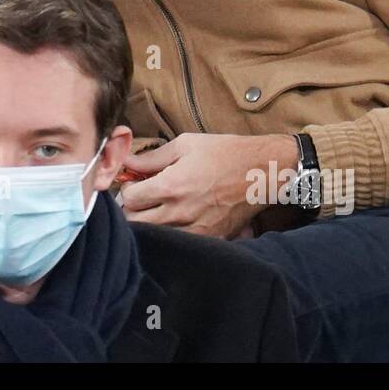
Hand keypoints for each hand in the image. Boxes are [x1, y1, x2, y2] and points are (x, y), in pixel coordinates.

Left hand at [118, 132, 296, 238]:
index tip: (135, 183)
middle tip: (142, 198)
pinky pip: (178, 244)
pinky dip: (171, 235)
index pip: (129, 198)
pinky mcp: (209, 240)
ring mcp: (195, 230)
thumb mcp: (185, 145)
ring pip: (153, 237)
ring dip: (149, 224)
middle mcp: (180, 213)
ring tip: (158, 209)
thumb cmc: (225, 153)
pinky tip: (177, 221)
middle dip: (133, 209)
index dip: (128, 189)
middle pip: (135, 222)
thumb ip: (151, 157)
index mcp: (171, 186)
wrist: (262, 172)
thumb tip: (126, 162)